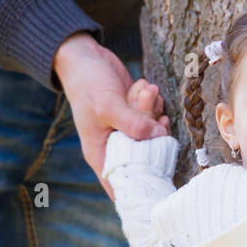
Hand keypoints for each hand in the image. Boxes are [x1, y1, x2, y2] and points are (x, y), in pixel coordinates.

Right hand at [53, 31, 169, 200]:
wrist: (86, 56)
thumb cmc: (87, 84)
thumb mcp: (107, 106)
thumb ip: (132, 124)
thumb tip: (158, 137)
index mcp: (101, 153)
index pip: (120, 185)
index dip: (139, 190)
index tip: (160, 186)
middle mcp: (116, 145)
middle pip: (147, 155)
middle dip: (153, 134)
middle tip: (151, 115)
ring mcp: (128, 129)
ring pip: (154, 132)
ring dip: (153, 110)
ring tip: (143, 93)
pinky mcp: (137, 113)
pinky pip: (155, 114)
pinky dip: (153, 100)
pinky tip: (141, 87)